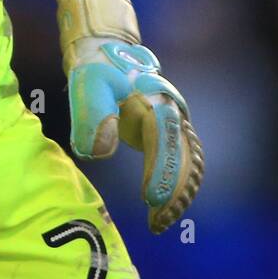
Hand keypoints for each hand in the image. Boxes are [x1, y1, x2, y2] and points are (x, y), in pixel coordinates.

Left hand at [67, 40, 204, 233]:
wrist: (108, 55)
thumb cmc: (96, 71)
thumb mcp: (88, 86)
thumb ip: (92, 116)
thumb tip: (99, 153)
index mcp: (157, 100)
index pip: (167, 138)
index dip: (163, 170)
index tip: (151, 200)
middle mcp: (174, 113)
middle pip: (186, 157)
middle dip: (175, 192)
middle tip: (156, 222)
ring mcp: (175, 125)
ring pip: (189, 165)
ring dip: (179, 195)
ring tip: (158, 223)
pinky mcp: (169, 136)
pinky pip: (182, 165)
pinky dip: (176, 188)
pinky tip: (161, 211)